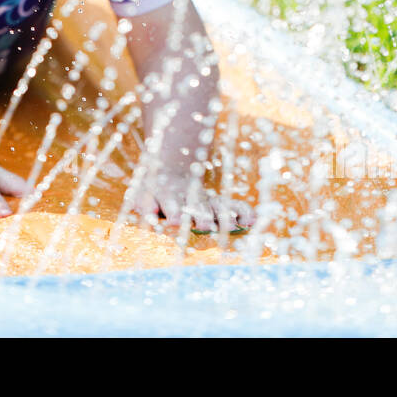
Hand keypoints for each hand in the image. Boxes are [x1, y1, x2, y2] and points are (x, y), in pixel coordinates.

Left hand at [132, 169, 252, 234]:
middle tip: (205, 225)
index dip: (172, 211)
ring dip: (225, 216)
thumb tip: (144, 209)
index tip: (174, 220)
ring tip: (232, 226)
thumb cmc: (153, 189)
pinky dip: (245, 211)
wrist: (171, 170)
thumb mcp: (143, 192)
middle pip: (198, 206)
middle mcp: (190, 197)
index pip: (171, 203)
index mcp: (169, 195)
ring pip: (218, 206)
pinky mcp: (219, 203)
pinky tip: (254, 220)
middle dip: (202, 215)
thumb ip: (145, 203)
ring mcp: (207, 200)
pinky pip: (236, 206)